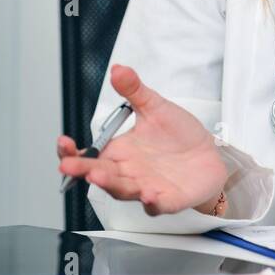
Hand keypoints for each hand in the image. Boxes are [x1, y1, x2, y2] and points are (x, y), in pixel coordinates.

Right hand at [57, 64, 227, 215]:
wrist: (210, 154)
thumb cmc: (180, 136)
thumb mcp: (156, 107)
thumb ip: (135, 90)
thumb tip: (118, 69)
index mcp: (121, 152)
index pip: (89, 155)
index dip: (72, 153)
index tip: (64, 142)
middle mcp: (129, 173)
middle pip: (101, 175)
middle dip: (84, 170)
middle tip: (70, 165)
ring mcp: (147, 187)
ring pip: (124, 190)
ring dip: (111, 184)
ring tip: (99, 175)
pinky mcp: (170, 199)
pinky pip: (158, 204)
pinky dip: (152, 202)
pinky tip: (148, 195)